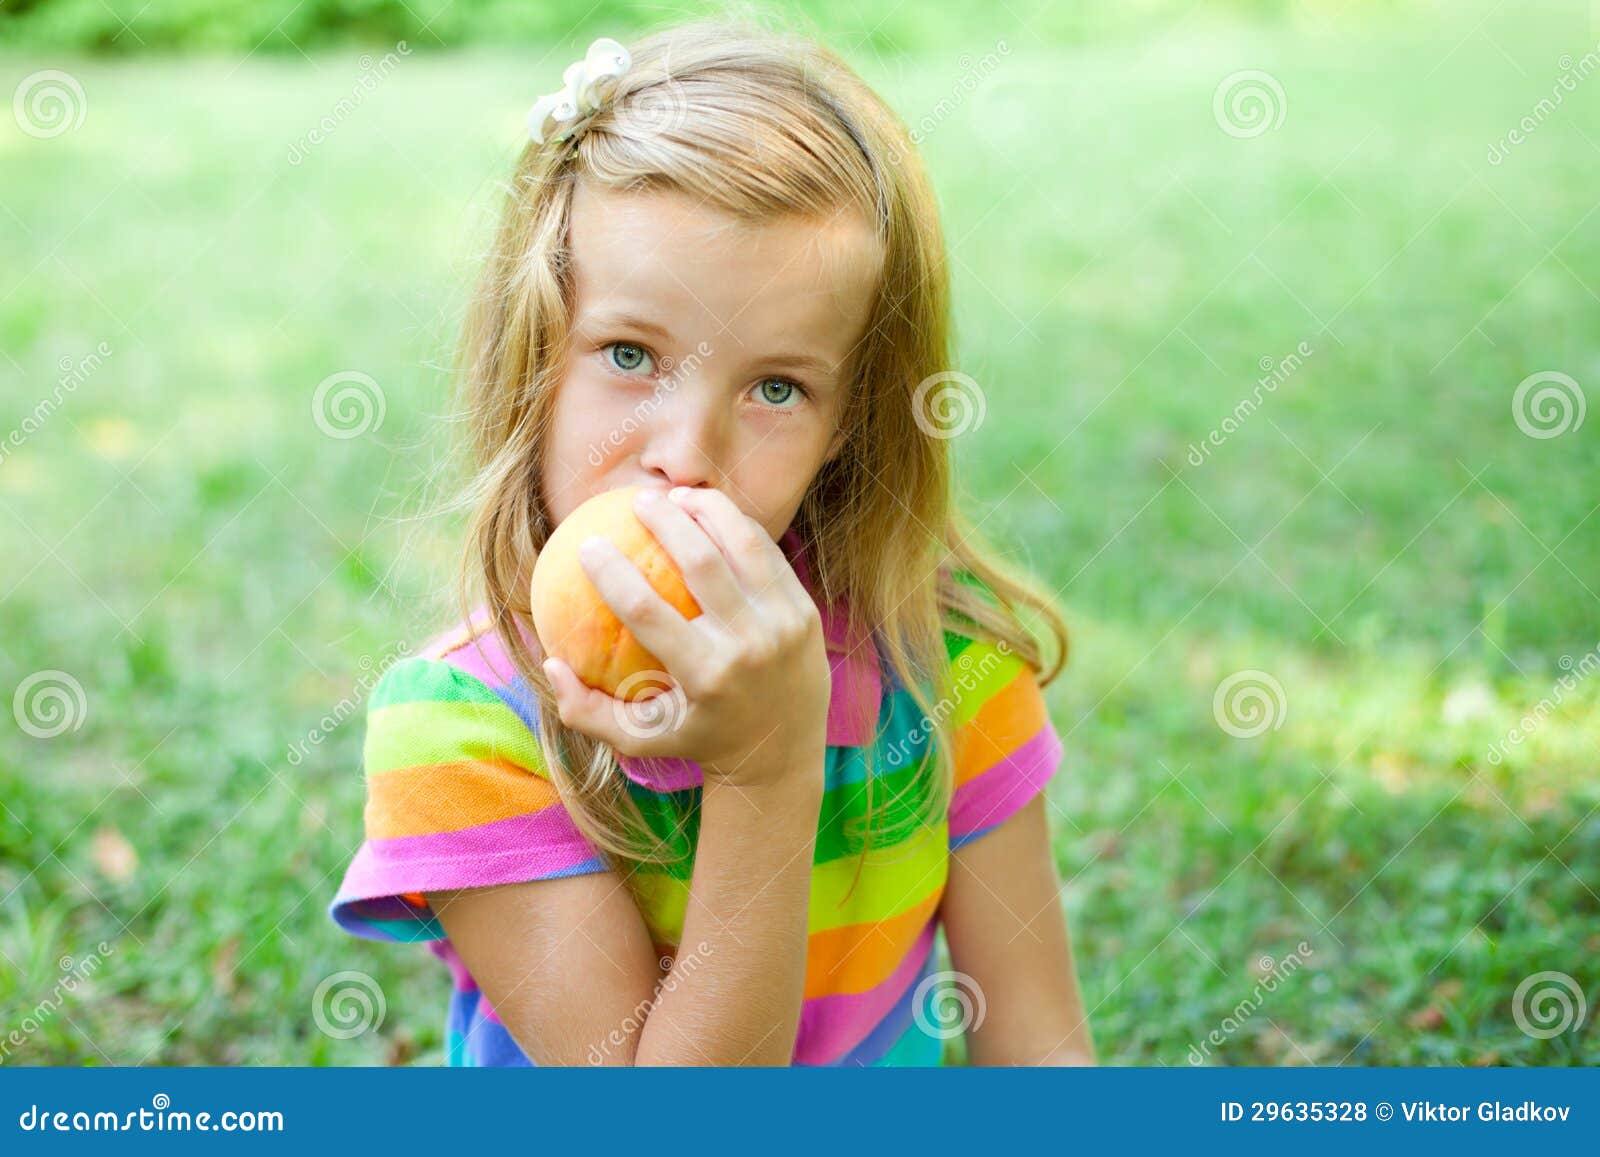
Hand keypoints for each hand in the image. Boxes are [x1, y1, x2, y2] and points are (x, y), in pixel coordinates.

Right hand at [542, 486, 831, 788]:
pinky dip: (739, 528)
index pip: (648, 613)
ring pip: (744, 545)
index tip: (587, 545)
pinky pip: (769, 556)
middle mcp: (750, 646)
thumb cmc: (698, 739)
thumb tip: (550, 663)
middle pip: (702, 562)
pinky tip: (713, 514)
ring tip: (678, 494)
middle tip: (638, 499)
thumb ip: (586, 710)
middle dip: (665, 520)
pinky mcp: (806, 612)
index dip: (612, 573)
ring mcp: (784, 625)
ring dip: (709, 510)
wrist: (783, 753)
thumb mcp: (640, 738)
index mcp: (706, 675)